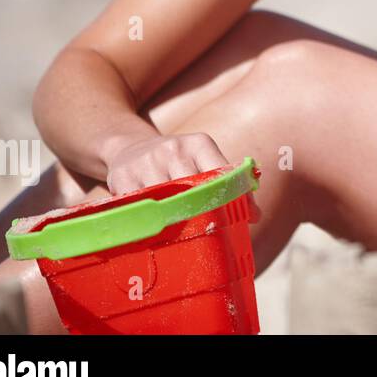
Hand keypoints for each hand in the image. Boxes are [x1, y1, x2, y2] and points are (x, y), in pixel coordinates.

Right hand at [103, 132, 261, 222]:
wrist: (130, 147)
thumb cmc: (177, 161)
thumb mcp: (203, 162)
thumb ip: (229, 185)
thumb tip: (255, 216)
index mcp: (199, 144)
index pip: (219, 172)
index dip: (229, 197)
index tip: (236, 218)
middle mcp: (172, 149)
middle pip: (191, 189)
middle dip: (200, 212)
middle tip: (205, 231)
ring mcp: (146, 162)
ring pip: (164, 200)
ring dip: (172, 220)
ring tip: (179, 232)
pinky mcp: (121, 177)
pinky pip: (138, 207)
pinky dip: (146, 220)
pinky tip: (152, 228)